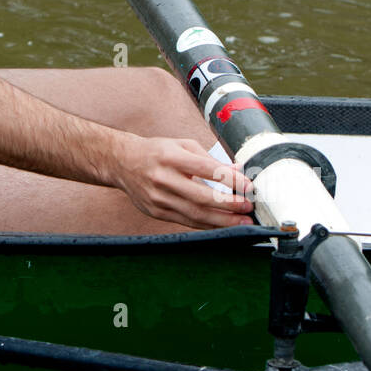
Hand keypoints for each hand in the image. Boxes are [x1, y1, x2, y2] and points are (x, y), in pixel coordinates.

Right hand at [113, 134, 255, 228]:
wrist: (122, 162)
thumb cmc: (157, 152)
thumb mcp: (182, 145)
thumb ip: (210, 158)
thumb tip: (238, 170)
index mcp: (171, 157)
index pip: (206, 169)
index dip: (230, 179)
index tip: (248, 186)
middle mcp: (163, 178)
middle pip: (201, 196)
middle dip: (229, 204)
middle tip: (248, 207)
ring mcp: (158, 198)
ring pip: (195, 214)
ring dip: (221, 221)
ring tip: (241, 222)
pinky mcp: (155, 211)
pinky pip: (185, 221)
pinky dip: (206, 225)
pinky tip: (221, 225)